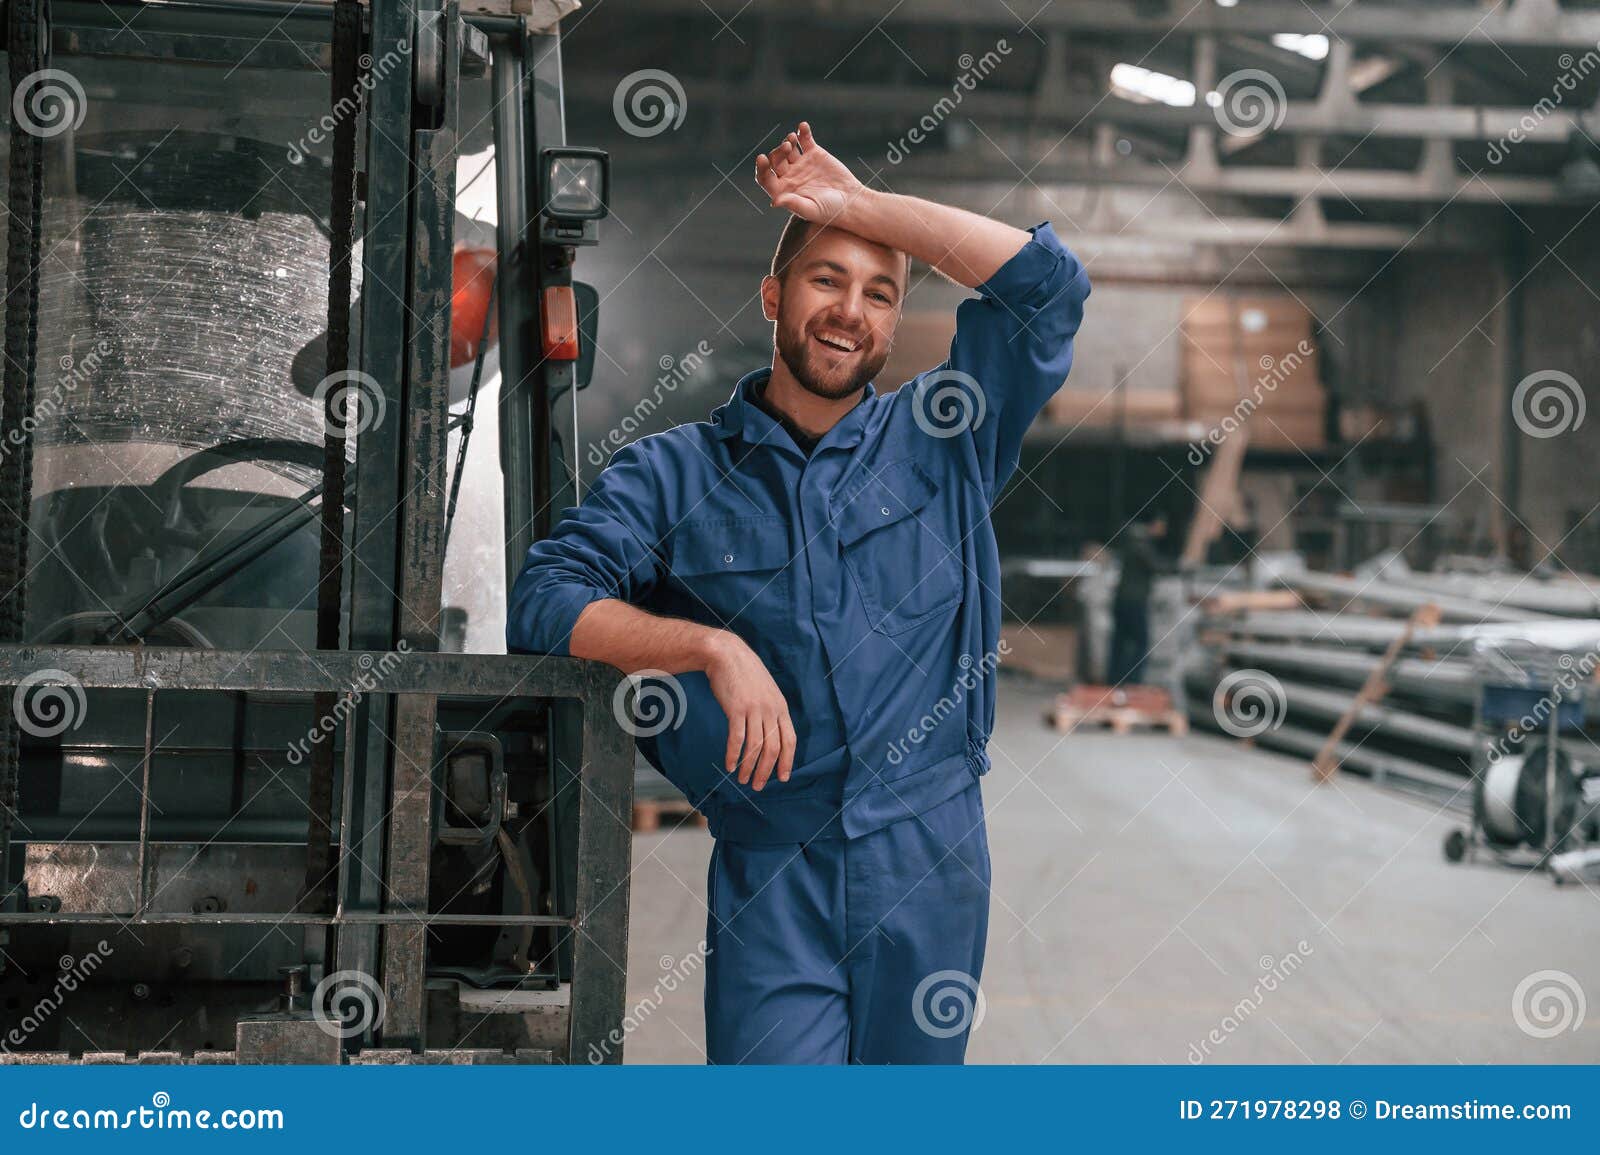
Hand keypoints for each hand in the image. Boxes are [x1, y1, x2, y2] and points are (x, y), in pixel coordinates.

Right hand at [702, 630, 795, 790]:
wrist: (726, 654)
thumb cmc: (744, 673)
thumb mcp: (765, 690)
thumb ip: (770, 710)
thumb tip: (770, 733)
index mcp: (780, 707)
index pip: (790, 740)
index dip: (787, 761)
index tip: (782, 777)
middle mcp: (771, 709)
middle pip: (773, 748)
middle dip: (766, 771)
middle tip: (758, 786)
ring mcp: (754, 709)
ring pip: (755, 747)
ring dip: (749, 767)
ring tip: (743, 780)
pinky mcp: (736, 709)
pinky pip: (737, 739)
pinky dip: (734, 755)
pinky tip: (730, 766)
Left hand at [754, 121, 863, 224]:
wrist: (849, 200)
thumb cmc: (828, 211)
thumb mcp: (810, 209)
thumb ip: (792, 204)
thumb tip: (774, 201)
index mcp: (782, 190)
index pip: (765, 177)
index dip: (761, 168)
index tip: (762, 158)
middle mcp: (788, 175)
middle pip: (775, 160)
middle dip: (778, 152)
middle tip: (787, 147)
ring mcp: (800, 163)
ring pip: (788, 147)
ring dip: (788, 140)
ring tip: (793, 138)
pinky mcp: (813, 153)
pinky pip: (804, 139)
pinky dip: (803, 132)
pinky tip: (803, 126)